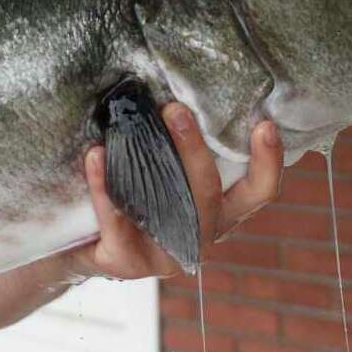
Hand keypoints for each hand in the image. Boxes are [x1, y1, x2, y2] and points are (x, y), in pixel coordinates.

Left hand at [70, 105, 283, 279]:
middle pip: (209, 195)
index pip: (257, 193)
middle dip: (193, 150)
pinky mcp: (127, 262)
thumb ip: (178, 150)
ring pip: (165, 209)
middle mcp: (199, 238)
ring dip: (152, 164)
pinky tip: (95, 155)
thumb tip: (179, 89)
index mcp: (218, 215)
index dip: (268, 163)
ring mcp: (165, 255)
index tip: (265, 124)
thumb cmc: (131, 202)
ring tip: (133, 122)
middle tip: (176, 108)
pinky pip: (116, 220)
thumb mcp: (163, 177)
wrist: (83, 249)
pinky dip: (103, 186)